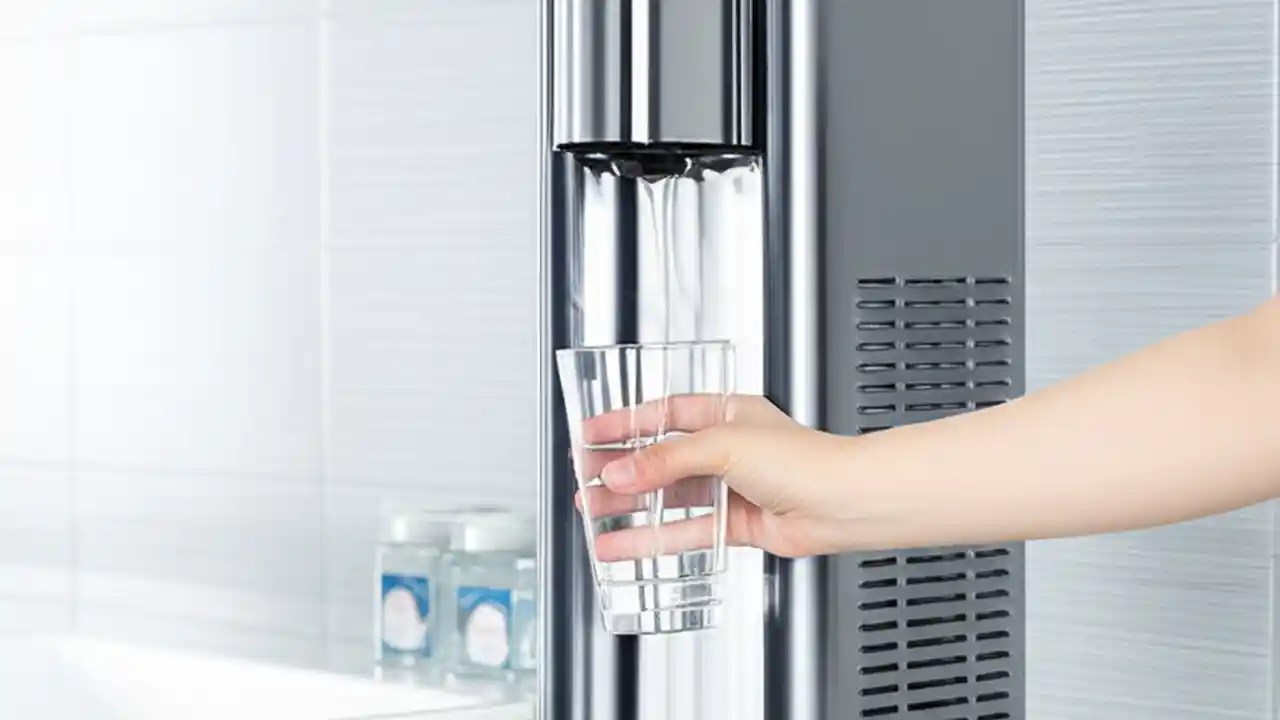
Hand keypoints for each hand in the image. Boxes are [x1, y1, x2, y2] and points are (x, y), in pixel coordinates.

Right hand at [579, 395, 865, 557]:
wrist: (842, 502)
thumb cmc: (803, 460)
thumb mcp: (723, 445)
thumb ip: (668, 460)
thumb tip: (625, 471)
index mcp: (727, 413)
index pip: (664, 414)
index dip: (626, 423)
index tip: (592, 432)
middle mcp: (729, 448)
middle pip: (661, 457)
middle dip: (621, 468)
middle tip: (585, 476)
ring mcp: (731, 487)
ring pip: (668, 496)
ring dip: (630, 504)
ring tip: (594, 510)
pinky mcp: (736, 523)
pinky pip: (685, 530)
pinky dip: (652, 538)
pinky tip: (626, 543)